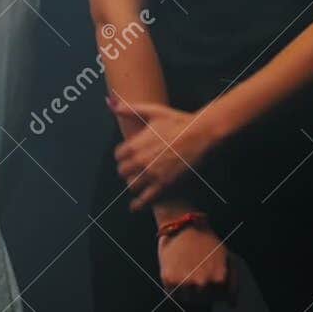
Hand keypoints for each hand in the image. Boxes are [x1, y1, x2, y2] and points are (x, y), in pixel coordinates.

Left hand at [108, 93, 209, 209]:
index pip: (118, 156)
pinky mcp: (164, 185)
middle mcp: (140, 161)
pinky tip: (136, 207)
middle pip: (123, 172)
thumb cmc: (178, 121)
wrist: (201, 134)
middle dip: (127, 172)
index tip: (129, 158)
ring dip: (134, 185)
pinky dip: (138, 205)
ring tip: (138, 185)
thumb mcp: (153, 111)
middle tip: (134, 171)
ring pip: (132, 186)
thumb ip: (129, 109)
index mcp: (135, 145)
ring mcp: (151, 174)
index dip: (123, 157)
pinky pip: (145, 200)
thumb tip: (111, 104)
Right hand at [157, 223, 232, 304]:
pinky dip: (174, 287)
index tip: (208, 276)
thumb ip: (233, 283)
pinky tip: (177, 271)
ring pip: (187, 299)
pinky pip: (172, 294)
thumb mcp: (228, 259)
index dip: (213, 289)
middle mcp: (202, 283)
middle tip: (196, 272)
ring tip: (187, 272)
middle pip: (202, 300)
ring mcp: (185, 282)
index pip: (218, 299)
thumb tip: (231, 305)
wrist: (184, 225)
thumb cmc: (208, 242)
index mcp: (219, 279)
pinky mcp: (169, 279)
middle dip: (200, 290)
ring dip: (187, 290)